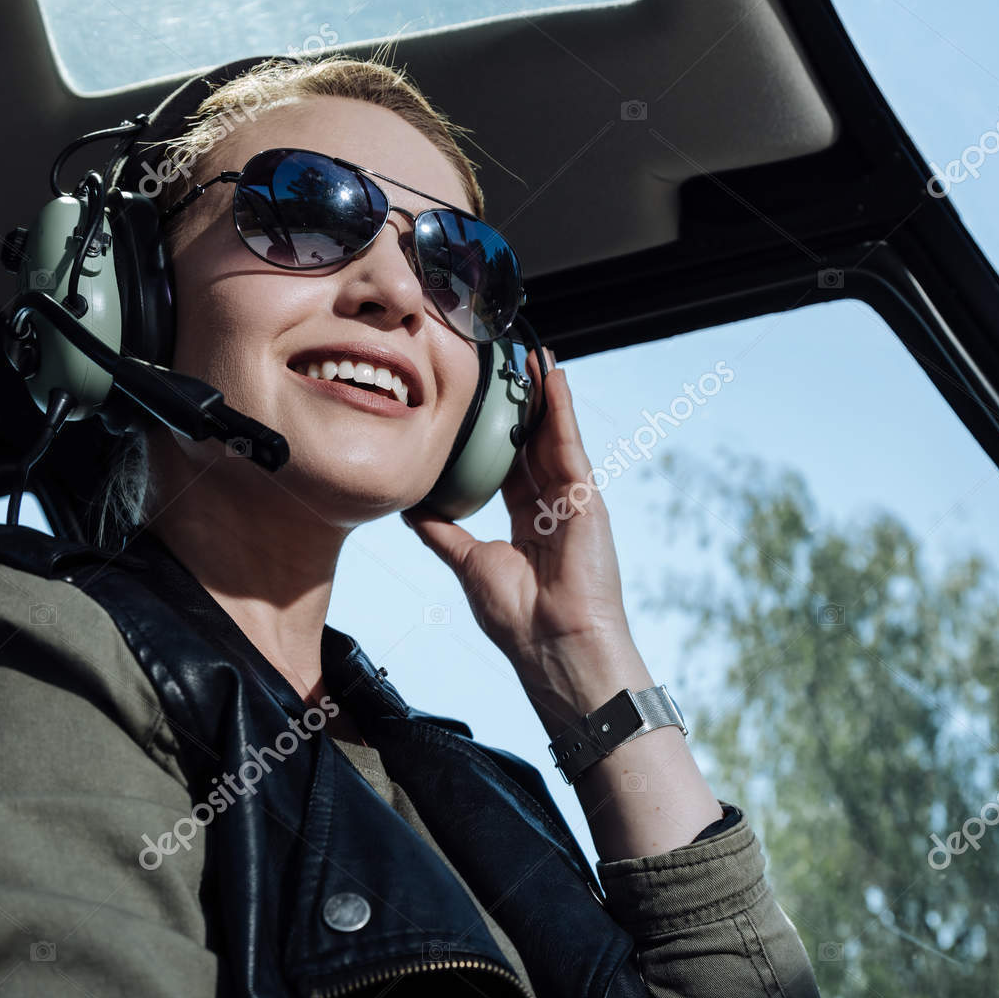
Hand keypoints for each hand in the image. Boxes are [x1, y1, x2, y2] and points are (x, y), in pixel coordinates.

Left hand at [401, 349, 643, 719]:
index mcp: (527, 523)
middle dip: (521, 404)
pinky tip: (552, 376)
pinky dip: (560, 409)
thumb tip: (411, 507)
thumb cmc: (519, 618)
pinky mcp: (587, 498)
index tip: (481, 403)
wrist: (556, 646)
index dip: (498, 434)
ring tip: (530, 352)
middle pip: (534, 443)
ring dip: (542, 394)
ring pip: (553, 436)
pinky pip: (570, 444)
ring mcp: (573, 501)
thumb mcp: (469, 564)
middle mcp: (553, 507)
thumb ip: (443, 532)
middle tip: (506, 362)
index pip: (511, 466)